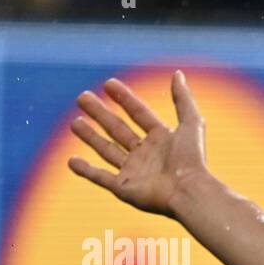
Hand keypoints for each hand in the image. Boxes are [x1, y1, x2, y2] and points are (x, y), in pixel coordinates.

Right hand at [67, 70, 207, 216]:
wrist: (188, 191)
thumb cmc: (192, 159)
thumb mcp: (192, 123)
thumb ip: (183, 99)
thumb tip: (178, 73)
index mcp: (161, 139)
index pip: (138, 114)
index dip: (124, 98)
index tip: (108, 83)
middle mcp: (146, 155)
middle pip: (118, 129)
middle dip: (100, 114)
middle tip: (82, 97)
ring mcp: (134, 172)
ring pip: (107, 150)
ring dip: (90, 137)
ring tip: (74, 123)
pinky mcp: (124, 189)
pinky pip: (100, 178)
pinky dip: (85, 170)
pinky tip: (71, 161)